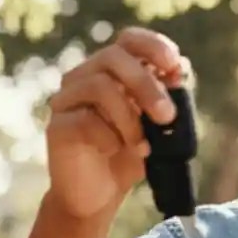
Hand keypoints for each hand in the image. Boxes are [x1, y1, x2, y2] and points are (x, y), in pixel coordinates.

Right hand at [44, 27, 186, 219]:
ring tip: (142, 146)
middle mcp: (86, 77)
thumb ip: (168, 100)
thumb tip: (180, 71)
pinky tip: (114, 150)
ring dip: (129, 117)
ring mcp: (68, 100)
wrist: (98, 197)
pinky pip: (85, 120)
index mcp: (113, 72)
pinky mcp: (57, 126)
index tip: (174, 65)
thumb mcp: (156, 128)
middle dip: (146, 85)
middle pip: (113, 58)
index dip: (152, 45)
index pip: (129, 40)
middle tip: (166, 116)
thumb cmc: (127, 157)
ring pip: (99, 86)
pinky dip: (109, 137)